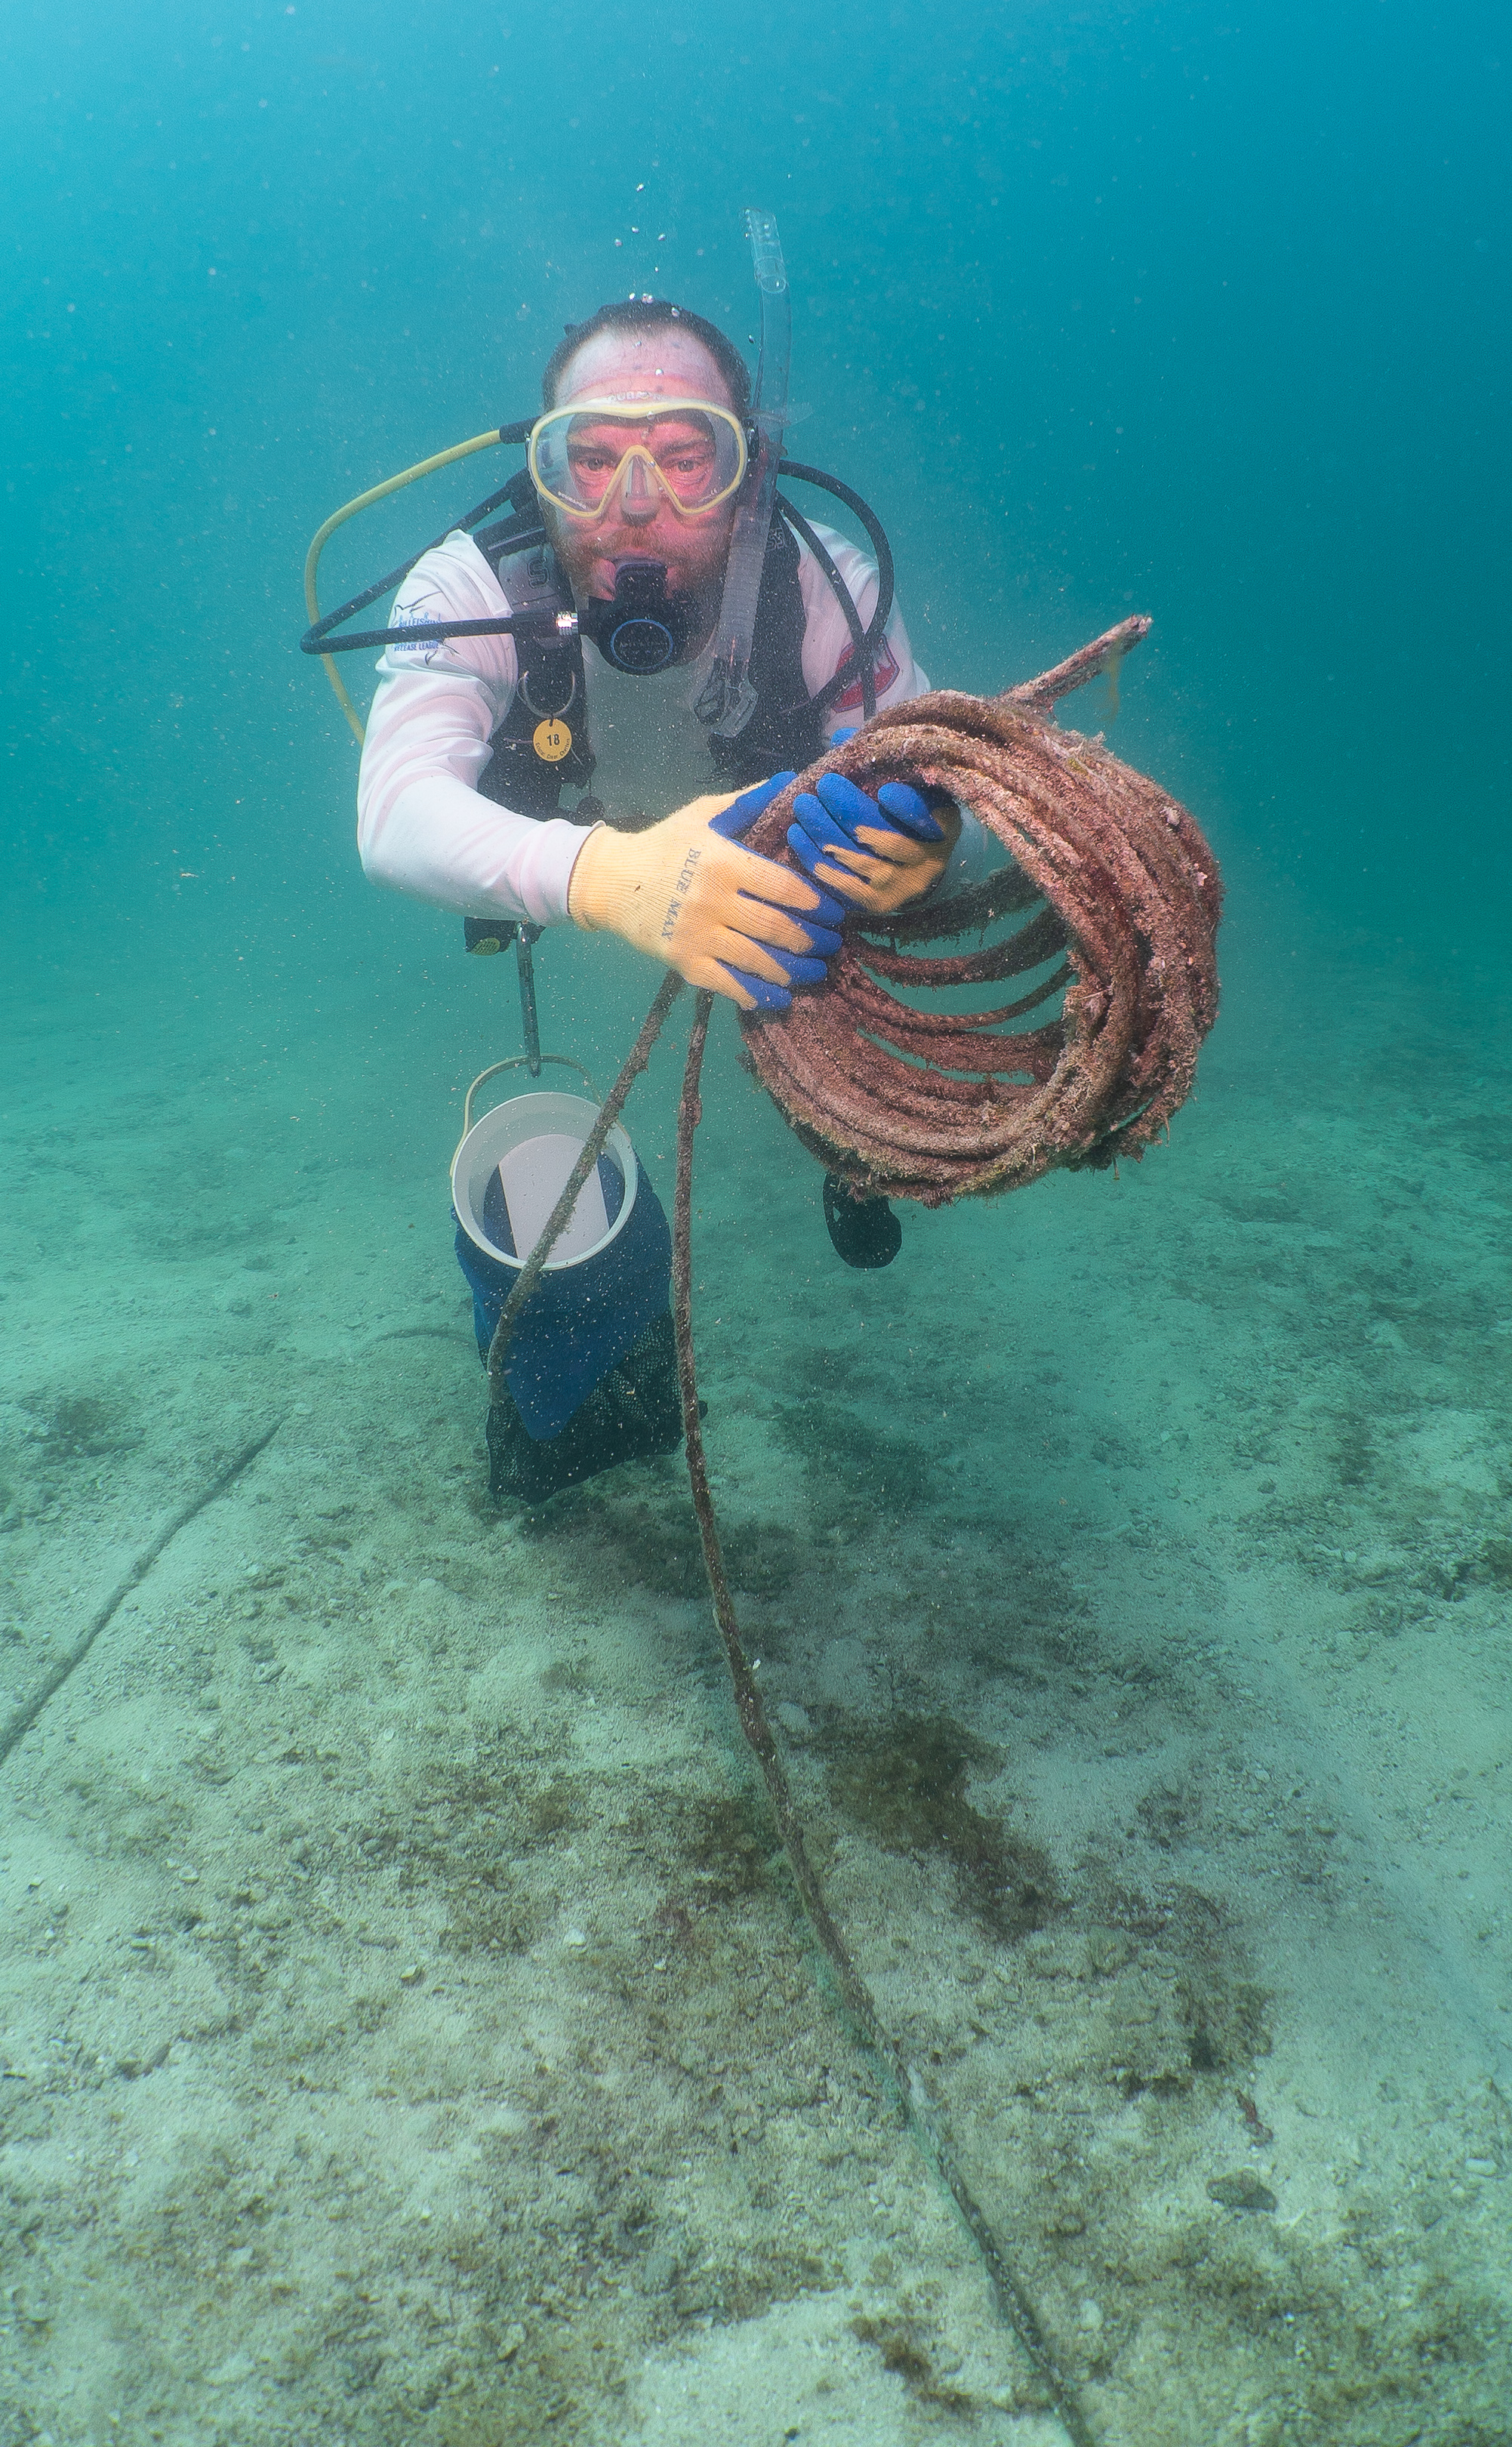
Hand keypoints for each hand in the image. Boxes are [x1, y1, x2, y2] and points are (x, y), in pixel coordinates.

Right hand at [567, 778, 843, 1011]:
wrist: (611, 881)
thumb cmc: (665, 844)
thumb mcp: (703, 814)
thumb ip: (747, 802)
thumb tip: (790, 780)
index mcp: (722, 861)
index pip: (783, 886)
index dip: (816, 903)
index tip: (835, 911)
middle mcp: (711, 900)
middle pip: (776, 927)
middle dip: (813, 940)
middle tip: (833, 944)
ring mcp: (696, 935)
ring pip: (758, 960)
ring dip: (795, 970)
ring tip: (816, 970)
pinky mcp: (683, 962)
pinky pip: (728, 984)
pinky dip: (758, 995)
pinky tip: (781, 997)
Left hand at [787, 772, 961, 916]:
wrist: (908, 865)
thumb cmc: (901, 811)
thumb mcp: (904, 781)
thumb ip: (878, 759)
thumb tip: (840, 738)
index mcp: (943, 825)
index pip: (927, 819)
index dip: (909, 808)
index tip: (887, 792)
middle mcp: (928, 862)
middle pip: (884, 839)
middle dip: (849, 810)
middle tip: (823, 785)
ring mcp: (901, 888)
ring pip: (858, 861)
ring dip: (825, 831)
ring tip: (803, 805)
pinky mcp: (874, 905)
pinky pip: (840, 884)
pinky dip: (815, 858)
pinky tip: (797, 835)